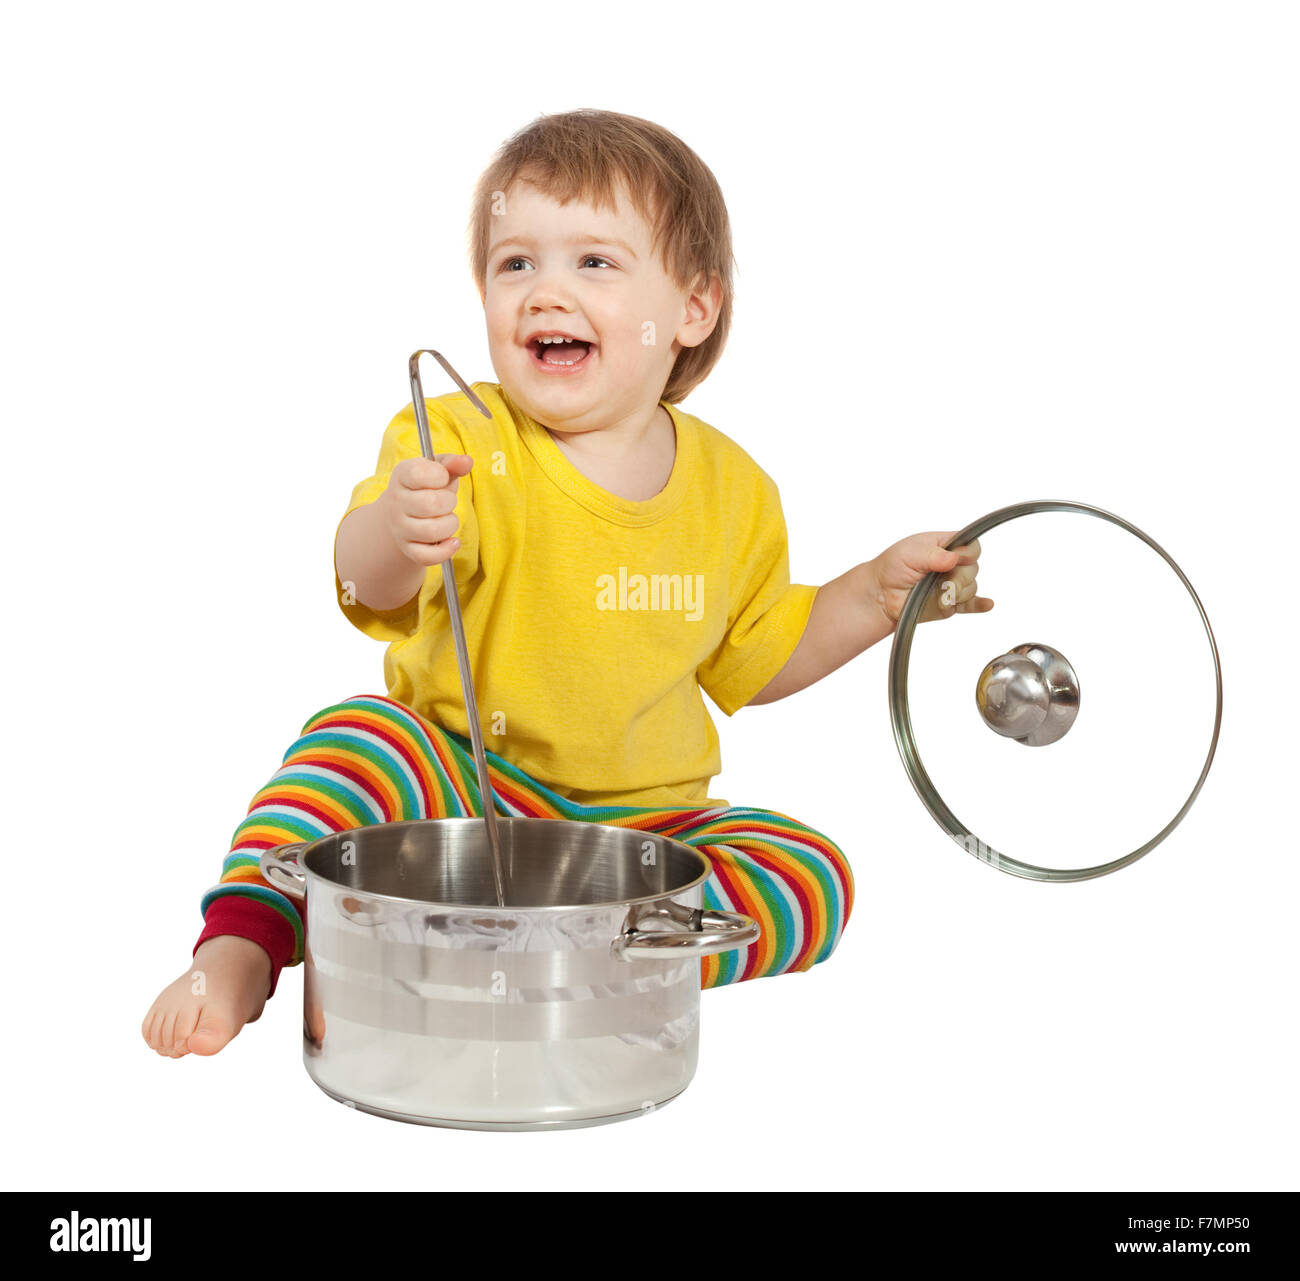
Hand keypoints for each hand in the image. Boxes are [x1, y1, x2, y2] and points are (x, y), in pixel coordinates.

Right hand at [380, 455, 473, 566]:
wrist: (400, 515)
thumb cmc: (425, 488)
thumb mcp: (436, 470)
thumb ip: (452, 464)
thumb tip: (467, 461)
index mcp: (402, 475)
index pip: (419, 473)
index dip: (440, 475)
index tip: (442, 478)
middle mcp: (396, 502)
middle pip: (431, 504)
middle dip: (449, 502)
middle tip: (447, 502)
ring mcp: (400, 528)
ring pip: (431, 531)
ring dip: (450, 525)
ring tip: (447, 519)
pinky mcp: (408, 549)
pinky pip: (427, 556)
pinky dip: (446, 551)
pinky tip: (453, 542)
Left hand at [869, 532, 993, 628]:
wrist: (881, 594)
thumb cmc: (892, 567)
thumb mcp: (909, 553)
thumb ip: (933, 555)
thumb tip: (953, 557)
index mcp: (945, 545)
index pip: (971, 545)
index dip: (968, 552)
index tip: (957, 558)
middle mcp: (952, 564)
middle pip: (974, 568)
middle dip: (960, 577)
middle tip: (944, 582)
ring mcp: (952, 584)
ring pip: (971, 588)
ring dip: (956, 594)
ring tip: (938, 596)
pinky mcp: (950, 603)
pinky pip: (971, 605)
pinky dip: (980, 605)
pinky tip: (987, 604)